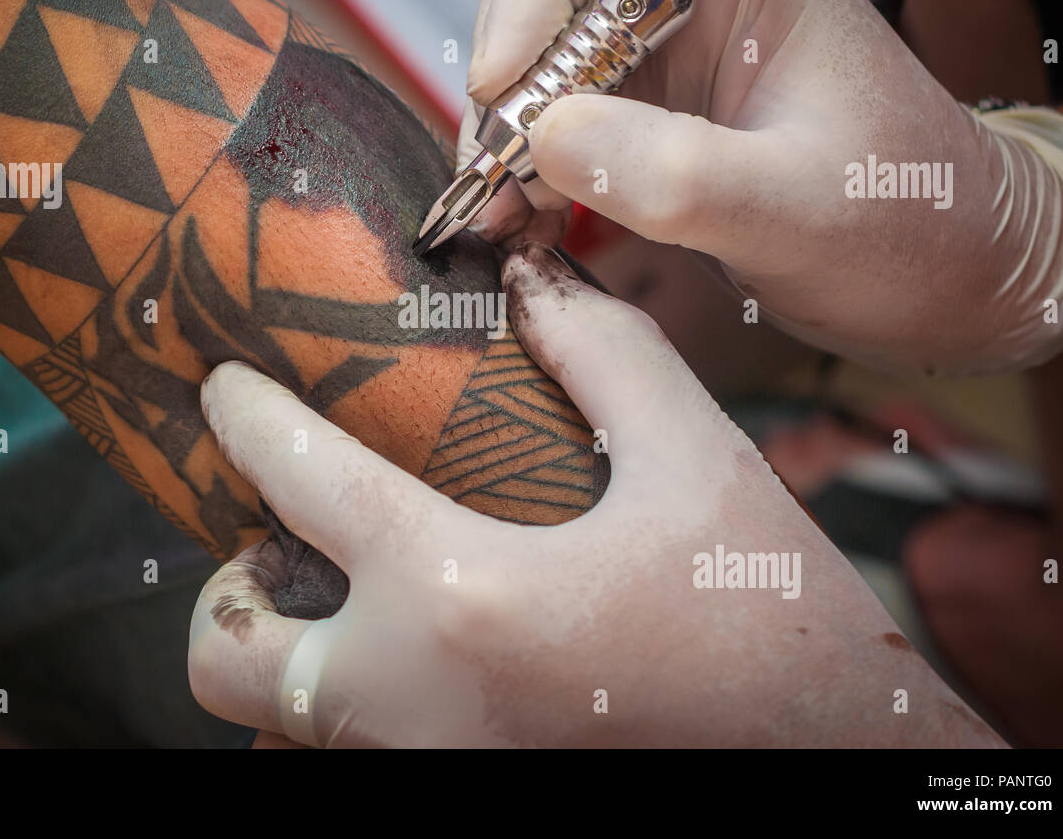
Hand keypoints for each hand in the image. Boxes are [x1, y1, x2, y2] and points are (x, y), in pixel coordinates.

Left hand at [188, 242, 1001, 746]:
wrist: (837, 761)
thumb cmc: (770, 622)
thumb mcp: (696, 458)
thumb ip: (602, 351)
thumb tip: (528, 276)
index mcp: (459, 593)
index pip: (302, 482)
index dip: (247, 418)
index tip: (225, 390)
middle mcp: (409, 699)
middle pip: (225, 650)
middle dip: (229, 581)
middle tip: (281, 534)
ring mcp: (421, 765)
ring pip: (275, 718)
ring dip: (283, 649)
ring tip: (340, 594)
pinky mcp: (451, 799)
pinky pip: (342, 754)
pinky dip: (343, 707)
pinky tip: (411, 660)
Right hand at [464, 0, 1062, 374]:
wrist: (946, 287)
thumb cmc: (908, 224)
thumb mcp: (796, 206)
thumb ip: (676, 172)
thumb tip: (547, 140)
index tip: (496, 81)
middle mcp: (694, 10)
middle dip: (509, 79)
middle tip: (485, 167)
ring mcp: (667, 75)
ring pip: (546, 76)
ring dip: (505, 142)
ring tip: (488, 214)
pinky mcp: (649, 138)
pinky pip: (559, 141)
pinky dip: (527, 182)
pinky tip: (513, 227)